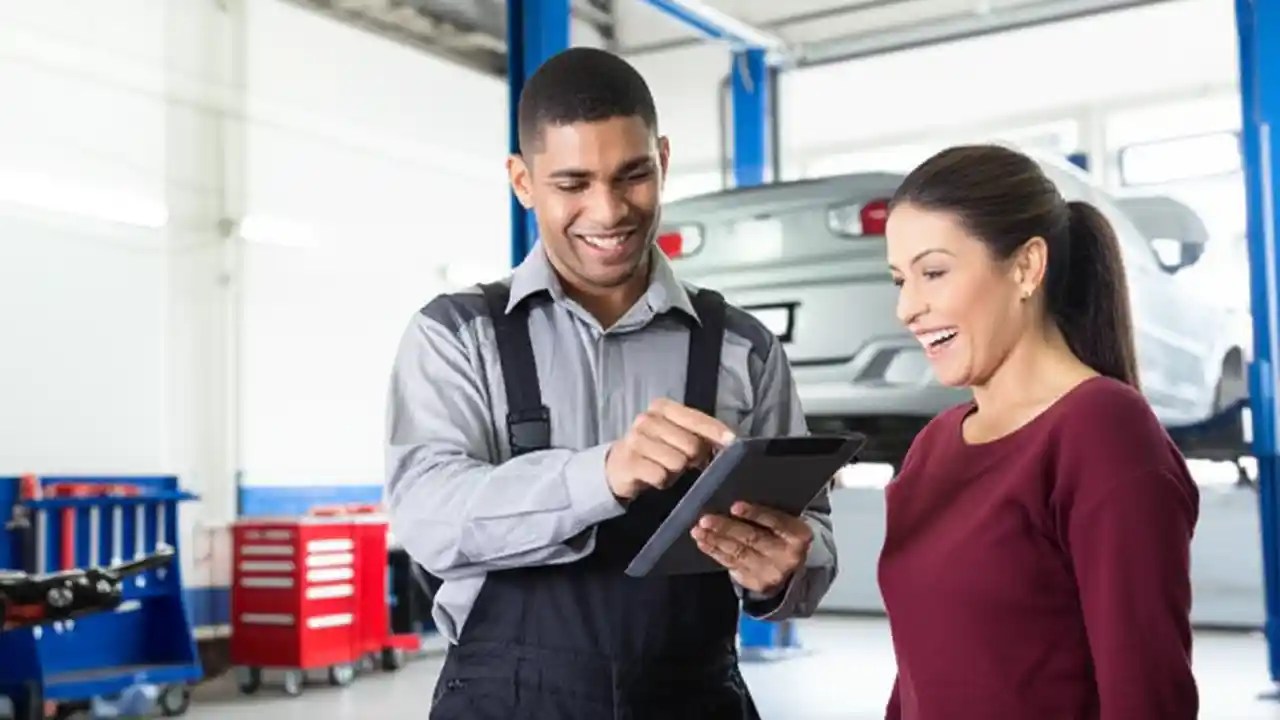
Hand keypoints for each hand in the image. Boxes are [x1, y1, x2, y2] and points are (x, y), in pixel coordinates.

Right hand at [606, 397, 736, 499]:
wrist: (619, 465)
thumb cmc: (656, 447)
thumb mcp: (677, 434)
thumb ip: (701, 433)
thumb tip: (730, 441)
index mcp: (663, 407)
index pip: (697, 419)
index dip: (716, 432)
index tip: (733, 441)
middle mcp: (647, 419)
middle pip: (691, 444)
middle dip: (694, 457)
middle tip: (687, 461)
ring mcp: (635, 440)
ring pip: (677, 462)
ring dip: (676, 470)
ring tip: (668, 467)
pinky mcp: (629, 462)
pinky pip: (661, 476)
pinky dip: (662, 481)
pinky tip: (655, 476)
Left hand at [692, 501, 812, 595]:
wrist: (791, 568)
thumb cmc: (783, 535)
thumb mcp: (786, 522)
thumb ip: (768, 511)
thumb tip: (735, 497)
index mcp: (799, 535)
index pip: (776, 522)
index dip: (755, 514)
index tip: (734, 506)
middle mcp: (787, 556)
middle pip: (753, 539)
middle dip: (727, 528)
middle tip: (706, 519)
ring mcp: (771, 572)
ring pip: (739, 553)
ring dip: (715, 540)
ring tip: (699, 530)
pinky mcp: (756, 583)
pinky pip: (731, 565)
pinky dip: (715, 552)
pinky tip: (704, 542)